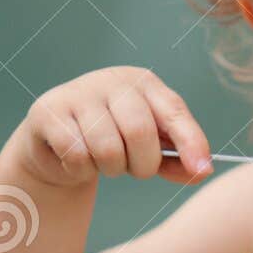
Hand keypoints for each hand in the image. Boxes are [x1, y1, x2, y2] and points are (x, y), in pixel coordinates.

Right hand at [17, 66, 211, 188]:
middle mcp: (113, 80)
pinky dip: (82, 170)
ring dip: (110, 169)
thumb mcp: (150, 149)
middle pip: (139, 131)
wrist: (57, 144)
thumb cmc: (114, 142)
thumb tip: (203, 171)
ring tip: (103, 162)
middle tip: (133, 169)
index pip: (174, 111)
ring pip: (107, 148)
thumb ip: (179, 160)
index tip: (202, 170)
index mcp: (145, 83)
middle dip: (142, 165)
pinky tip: (78, 161)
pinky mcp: (49, 111)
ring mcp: (78, 92)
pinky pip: (77, 155)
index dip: (191, 142)